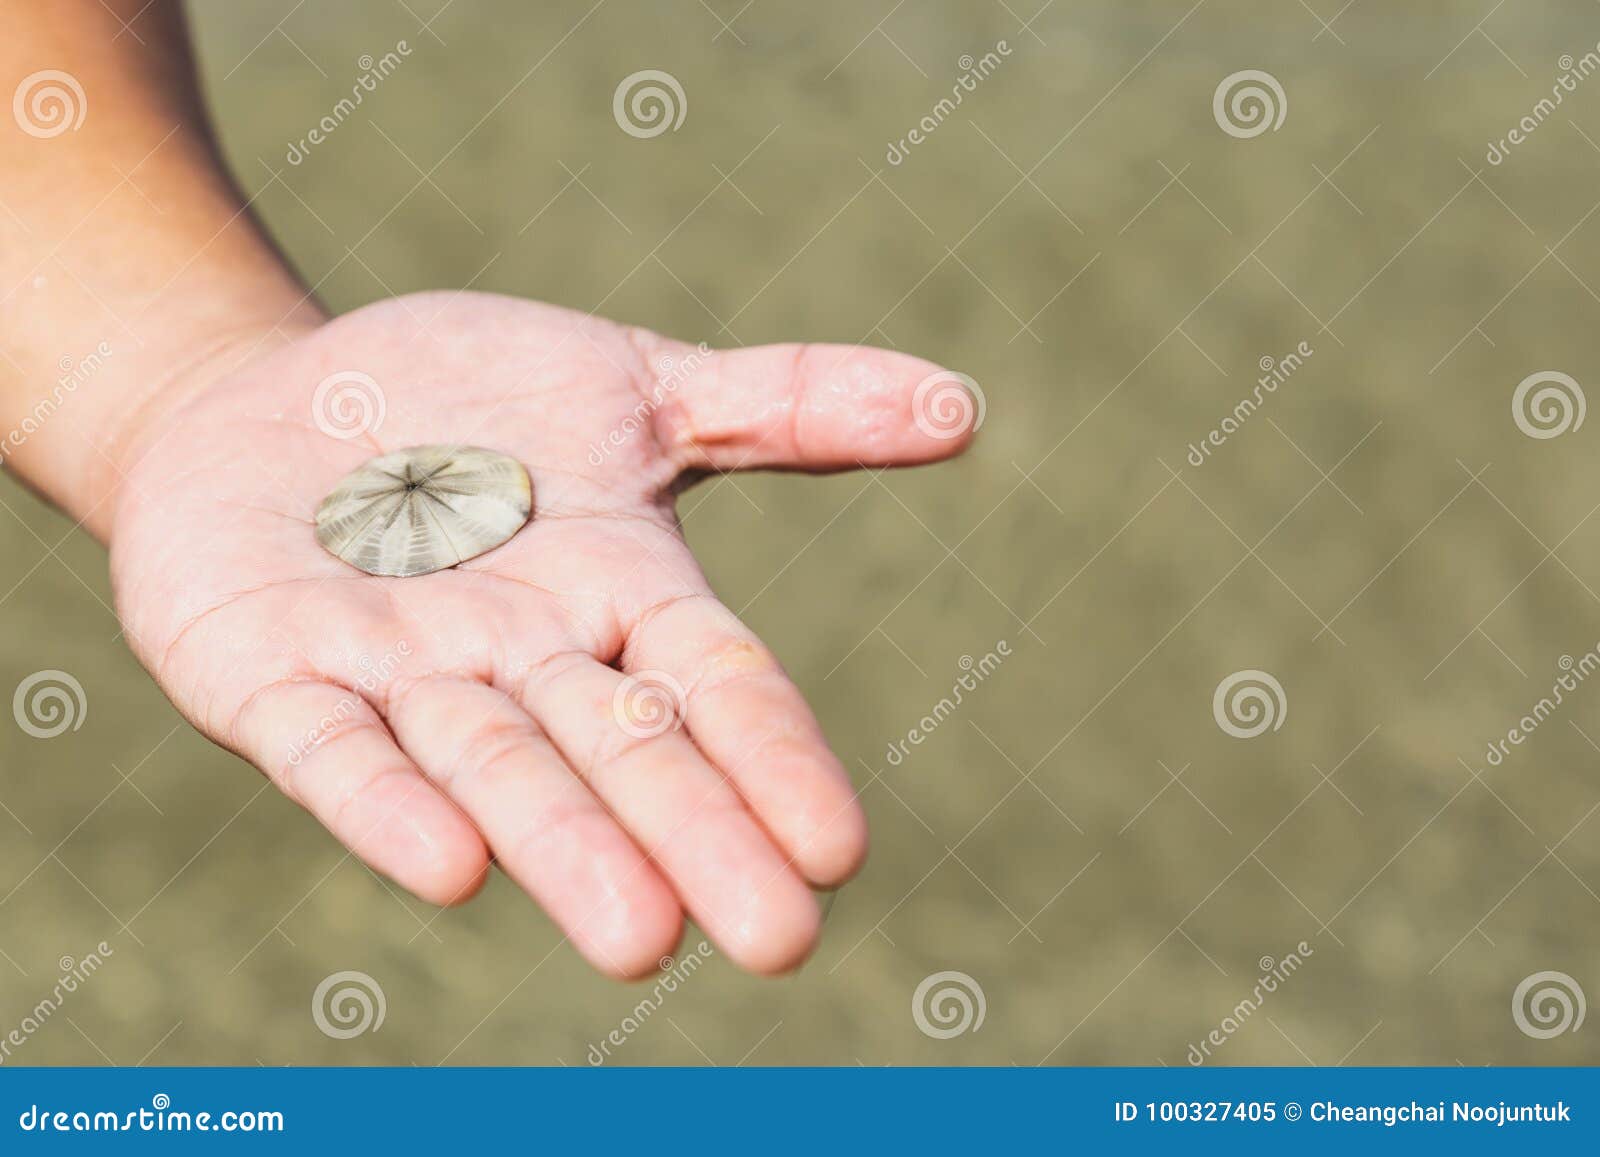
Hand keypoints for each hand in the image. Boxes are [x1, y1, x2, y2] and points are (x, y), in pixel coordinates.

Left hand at [107, 292, 973, 976]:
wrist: (275, 398)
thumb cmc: (476, 403)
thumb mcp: (637, 383)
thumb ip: (791, 403)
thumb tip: (965, 407)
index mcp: (622, 593)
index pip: (715, 684)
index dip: (773, 756)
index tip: (838, 846)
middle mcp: (528, 656)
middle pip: (623, 752)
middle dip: (694, 837)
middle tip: (778, 940)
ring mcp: (400, 673)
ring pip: (495, 769)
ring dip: (563, 847)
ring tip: (637, 940)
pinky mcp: (273, 675)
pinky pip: (332, 749)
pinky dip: (385, 804)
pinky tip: (445, 868)